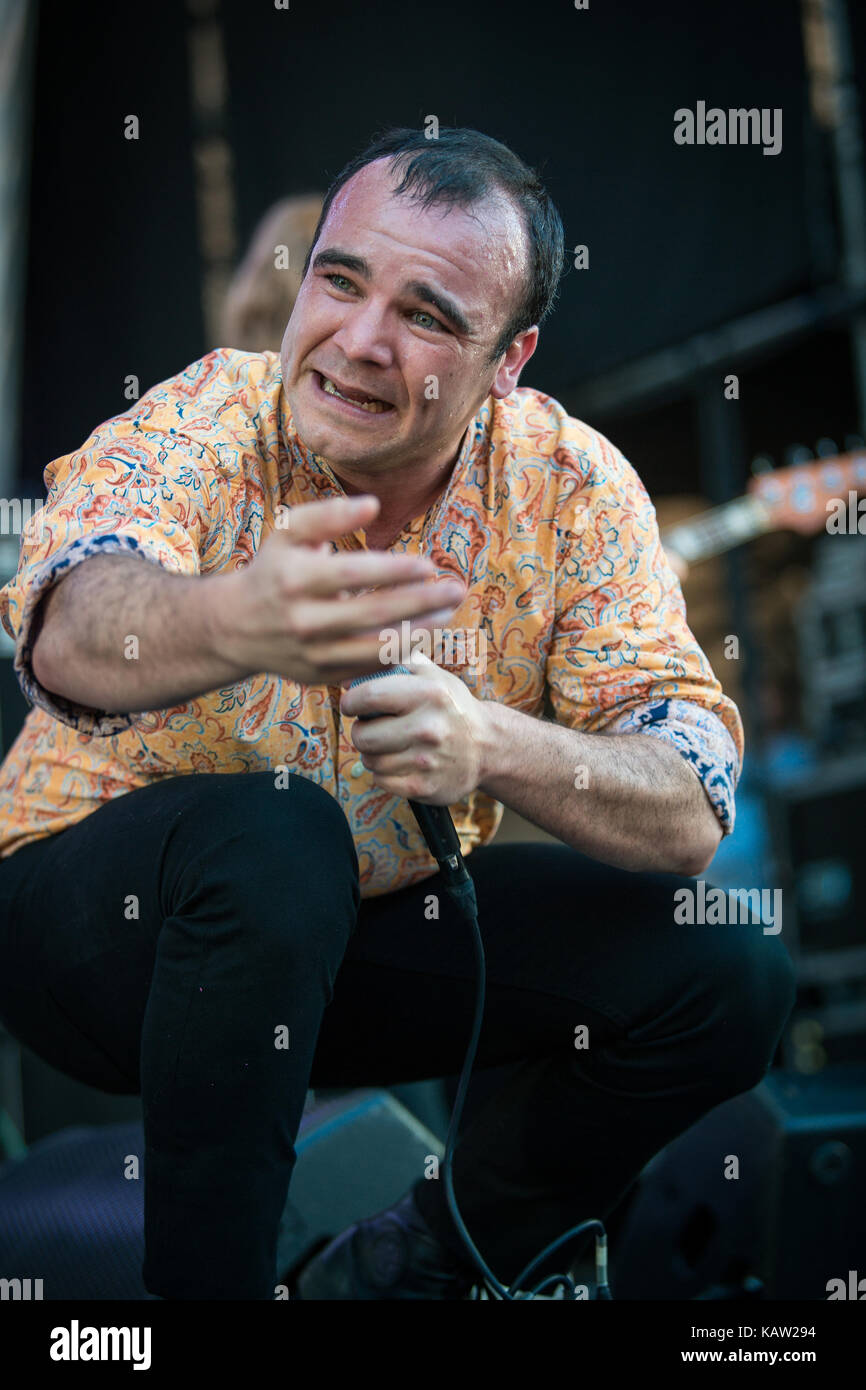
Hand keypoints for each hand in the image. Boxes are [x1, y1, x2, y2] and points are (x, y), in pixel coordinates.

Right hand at [209, 495, 465, 684]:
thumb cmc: (273, 569)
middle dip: (420, 603)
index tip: (428, 565)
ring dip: (418, 632)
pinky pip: (368, 667)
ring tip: (449, 613)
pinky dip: (399, 653)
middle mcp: (302, 620)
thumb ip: (329, 514)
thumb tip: (373, 504)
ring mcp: (311, 654)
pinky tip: (425, 633)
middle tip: (456, 590)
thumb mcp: (288, 533)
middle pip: (371, 614)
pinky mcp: (320, 677)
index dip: (394, 570)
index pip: (353, 574)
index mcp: (294, 579)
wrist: (234, 627)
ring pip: (374, 648)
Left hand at [339, 650, 489, 802]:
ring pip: (370, 761)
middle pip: (363, 736)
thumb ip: (394, 661)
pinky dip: (384, 774)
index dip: (352, 701)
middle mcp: (429, 727)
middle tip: (372, 728)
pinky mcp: (424, 787)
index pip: (369, 696)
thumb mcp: (432, 674)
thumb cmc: (450, 706)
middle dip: (361, 731)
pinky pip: (381, 781)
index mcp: (429, 694)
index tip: (352, 704)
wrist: (487, 747)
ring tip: (390, 745)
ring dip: (373, 754)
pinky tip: (400, 762)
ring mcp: (426, 761)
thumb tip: (350, 671)